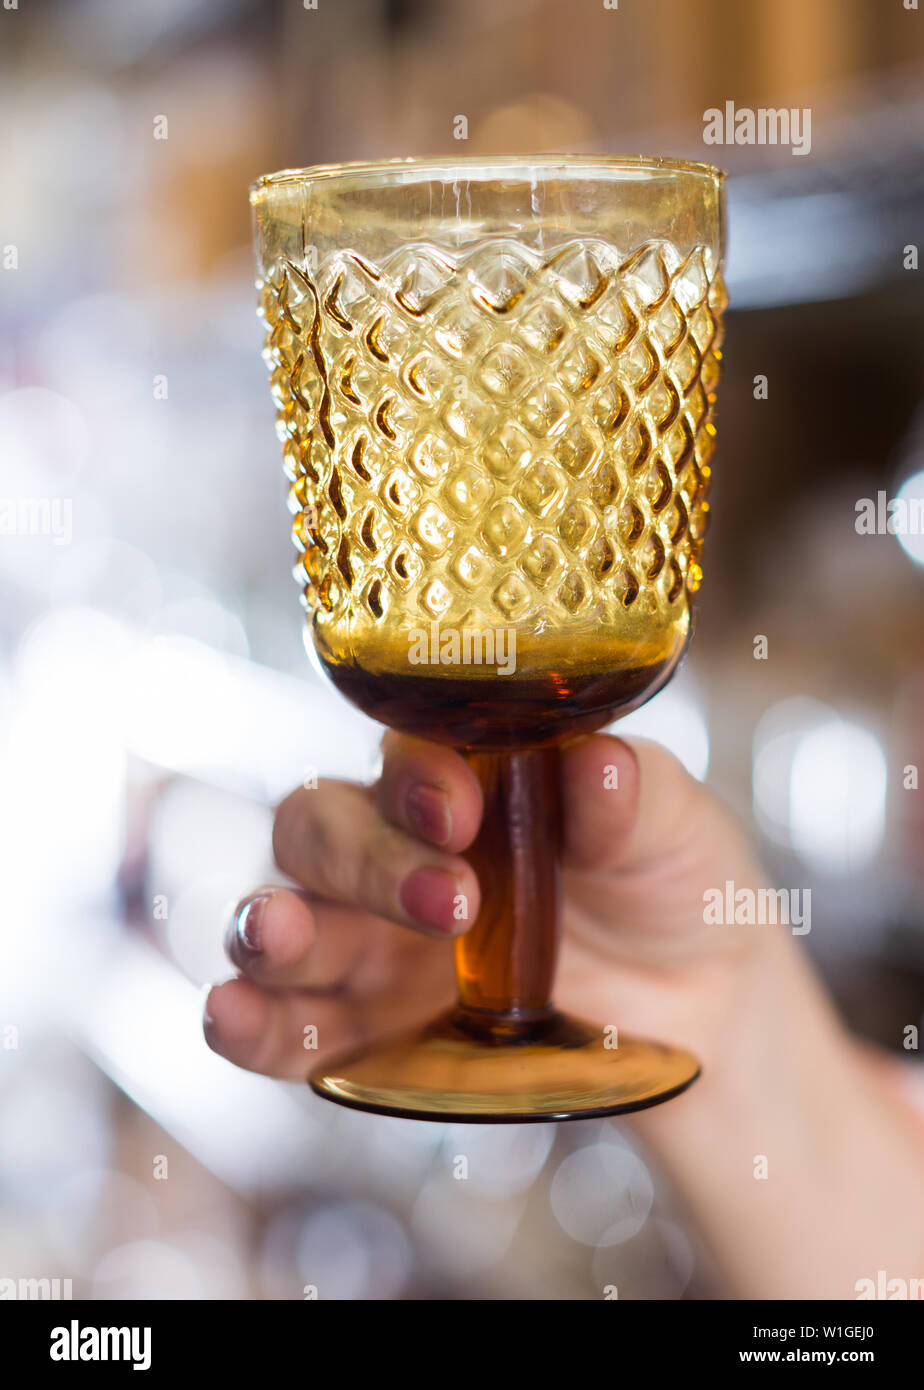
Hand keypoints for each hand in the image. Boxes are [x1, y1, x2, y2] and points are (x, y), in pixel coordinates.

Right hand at [203, 732, 772, 1080]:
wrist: (698, 1005)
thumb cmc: (671, 883)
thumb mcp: (676, 828)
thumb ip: (634, 796)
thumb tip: (601, 764)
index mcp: (466, 777)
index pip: (406, 754)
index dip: (418, 779)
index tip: (460, 811)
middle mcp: (400, 846)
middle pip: (325, 827)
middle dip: (367, 861)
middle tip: (447, 904)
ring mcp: (376, 938)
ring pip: (287, 912)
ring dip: (272, 927)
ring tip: (274, 940)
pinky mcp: (371, 1025)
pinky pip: (290, 1021)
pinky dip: (253, 1019)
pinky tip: (231, 1016)